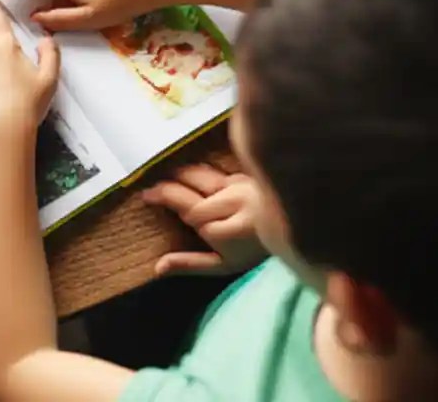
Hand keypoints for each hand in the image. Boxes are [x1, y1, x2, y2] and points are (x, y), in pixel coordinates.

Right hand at [141, 164, 265, 275]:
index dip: (164, 199)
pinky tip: (186, 171)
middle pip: (190, 190)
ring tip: (164, 176)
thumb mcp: (222, 265)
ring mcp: (240, 187)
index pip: (188, 211)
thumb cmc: (252, 252)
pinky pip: (214, 170)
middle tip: (149, 188)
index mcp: (225, 231)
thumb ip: (190, 264)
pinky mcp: (244, 175)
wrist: (291, 230)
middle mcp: (232, 205)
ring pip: (201, 174)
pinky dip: (198, 170)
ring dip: (180, 174)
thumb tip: (157, 268)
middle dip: (167, 187)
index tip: (145, 196)